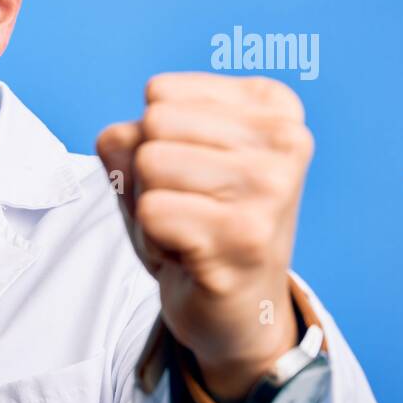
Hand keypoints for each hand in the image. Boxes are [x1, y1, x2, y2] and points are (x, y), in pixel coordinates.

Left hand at [96, 73, 313, 402]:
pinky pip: (152, 211)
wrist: (236, 309)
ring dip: (152, 207)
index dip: (153, 139)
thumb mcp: (160, 163)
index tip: (192, 177)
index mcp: (273, 106)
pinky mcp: (245, 236)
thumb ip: (128, 137)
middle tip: (188, 208)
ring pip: (150, 164)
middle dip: (150, 174)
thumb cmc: (197, 223)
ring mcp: (271, 188)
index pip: (160, 93)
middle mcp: (286, 139)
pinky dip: (154, 238)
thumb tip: (116, 137)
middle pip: (154, 125)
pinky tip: (189, 255)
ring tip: (189, 230)